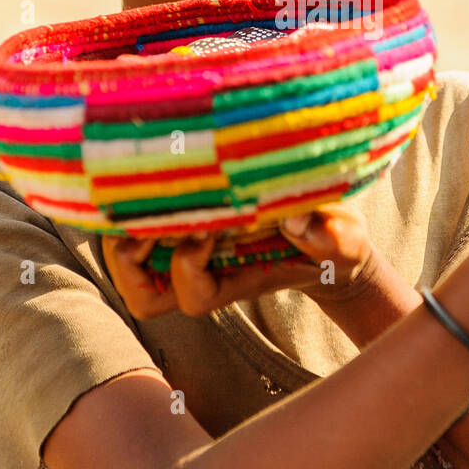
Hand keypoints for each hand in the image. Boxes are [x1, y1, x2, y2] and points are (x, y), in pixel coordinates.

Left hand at [100, 203, 378, 321]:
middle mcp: (203, 272)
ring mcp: (187, 249)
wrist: (329, 236)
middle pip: (140, 291)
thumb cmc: (336, 242)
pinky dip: (129, 205)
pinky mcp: (183, 220)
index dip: (188, 267)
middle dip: (133, 256)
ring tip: (141, 194)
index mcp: (238, 281)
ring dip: (123, 229)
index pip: (194, 298)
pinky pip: (133, 225)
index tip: (212, 229)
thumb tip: (294, 218)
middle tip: (149, 216)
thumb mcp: (346, 241)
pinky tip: (149, 171)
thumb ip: (332, 237)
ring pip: (125, 262)